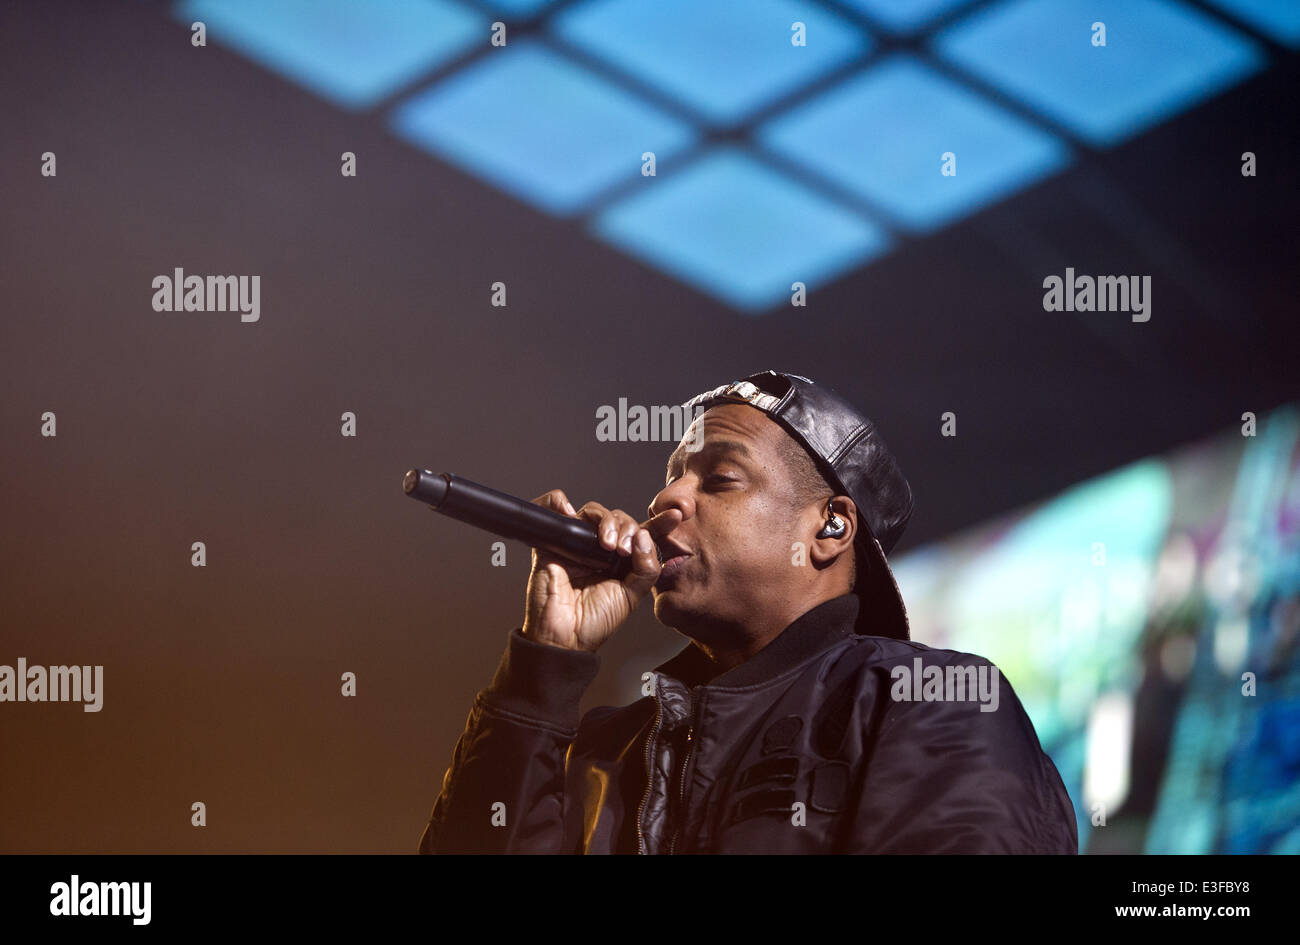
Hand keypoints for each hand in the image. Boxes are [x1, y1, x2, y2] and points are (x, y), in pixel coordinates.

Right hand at [521, 490, 672, 651]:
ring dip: (606, 521)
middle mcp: (599, 550)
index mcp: (620, 562)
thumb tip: (644, 538)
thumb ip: (646, 569)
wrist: (564, 636)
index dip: (658, 523)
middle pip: (618, 519)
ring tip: (607, 545)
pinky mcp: (552, 542)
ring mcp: (576, 544)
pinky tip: (570, 511)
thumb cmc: (594, 622)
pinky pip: (553, 509)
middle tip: (624, 550)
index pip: (641, 535)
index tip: (675, 516)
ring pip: (594, 512)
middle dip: (627, 529)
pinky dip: (558, 501)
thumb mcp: (632, 596)